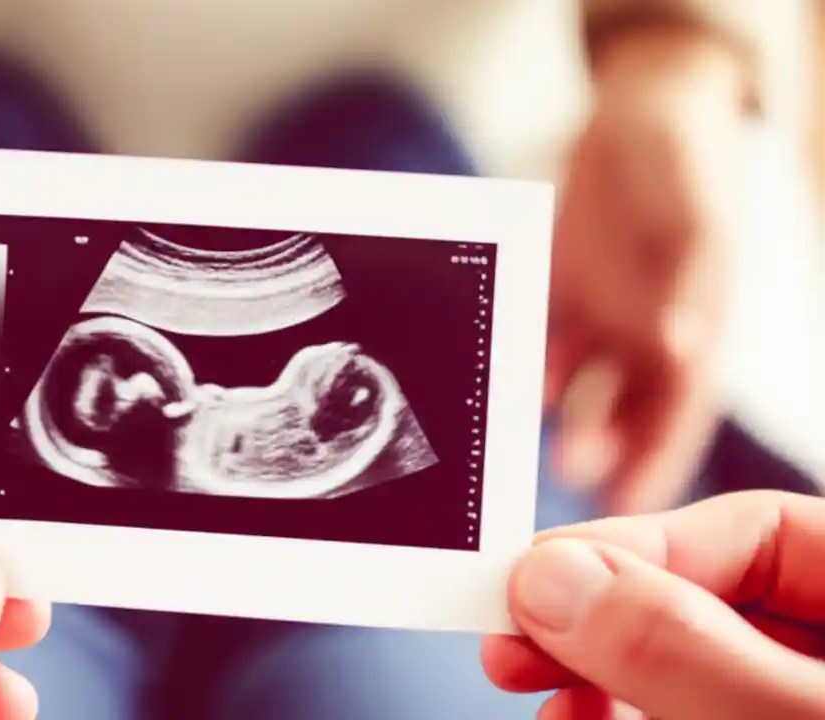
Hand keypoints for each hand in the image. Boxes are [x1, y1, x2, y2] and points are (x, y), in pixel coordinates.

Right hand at [483, 490, 824, 719]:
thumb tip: (552, 575)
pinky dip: (627, 716)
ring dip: (598, 671)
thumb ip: (680, 642)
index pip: (755, 529)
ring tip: (533, 688)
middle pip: (709, 597)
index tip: (533, 579)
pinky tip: (578, 719)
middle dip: (600, 615)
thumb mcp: (789, 716)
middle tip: (510, 640)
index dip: (632, 545)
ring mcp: (805, 701)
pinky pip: (696, 714)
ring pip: (693, 664)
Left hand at [548, 26, 747, 511]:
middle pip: (626, 415)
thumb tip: (679, 346)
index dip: (656, 462)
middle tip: (571, 475)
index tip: (628, 504)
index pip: (678, 413)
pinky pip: (541, 342)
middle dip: (603, 451)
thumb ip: (688, 277)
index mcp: (697, 328)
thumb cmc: (686, 161)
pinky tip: (515, 381)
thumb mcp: (696, 213)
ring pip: (582, 389)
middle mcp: (648, 337)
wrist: (642, 115)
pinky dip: (529, 364)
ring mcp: (604, 319)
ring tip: (542, 445)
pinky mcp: (561, 294)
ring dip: (562, 418)